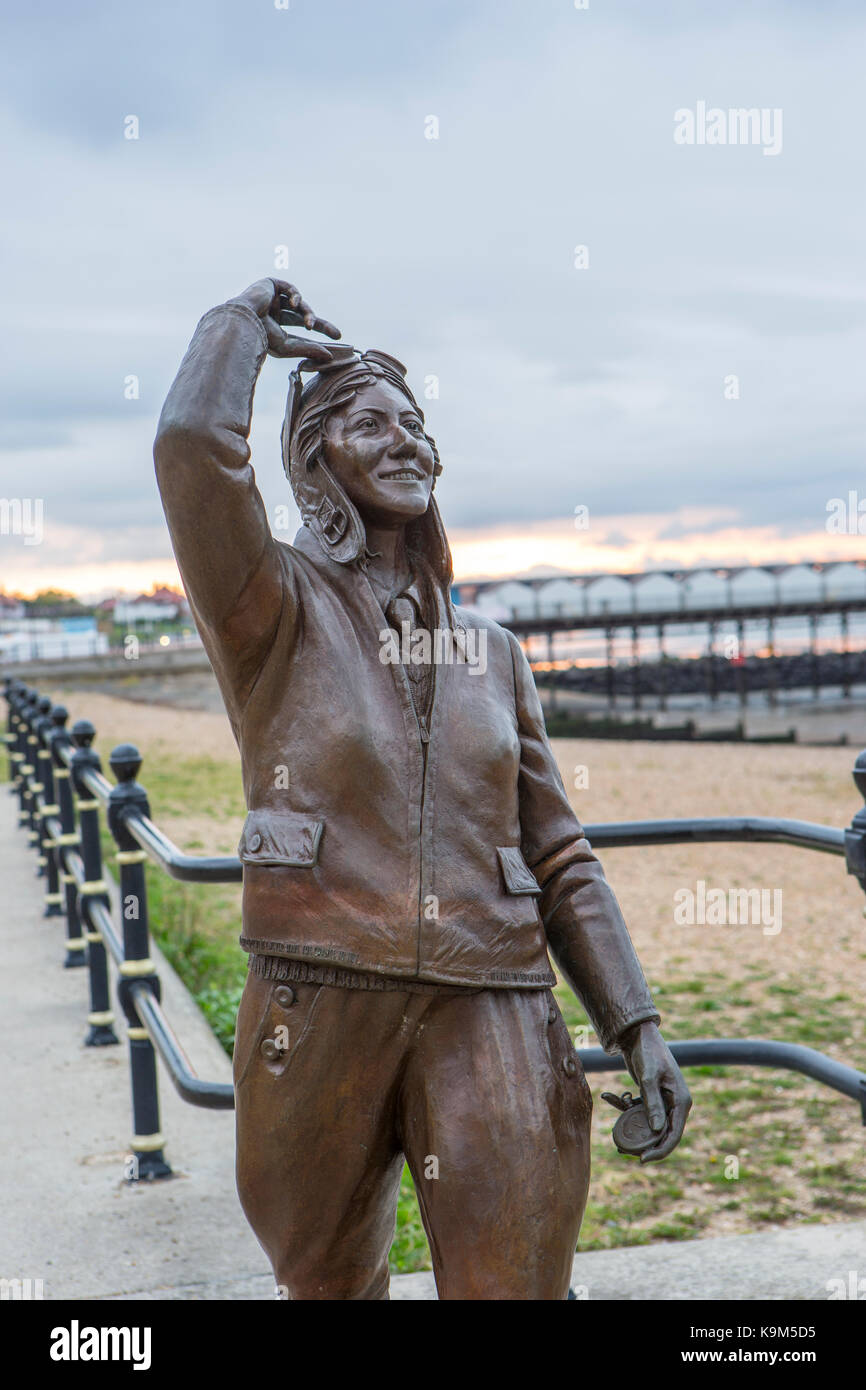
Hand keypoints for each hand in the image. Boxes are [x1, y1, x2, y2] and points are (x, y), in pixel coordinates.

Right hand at [230, 278, 340, 361]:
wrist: (243, 318)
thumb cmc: (260, 336)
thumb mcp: (288, 346)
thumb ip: (308, 349)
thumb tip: (329, 357)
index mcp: (274, 327)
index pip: (300, 330)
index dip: (316, 334)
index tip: (335, 341)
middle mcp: (273, 312)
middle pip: (303, 316)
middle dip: (321, 324)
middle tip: (337, 334)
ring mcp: (272, 298)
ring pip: (299, 304)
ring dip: (308, 314)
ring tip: (310, 324)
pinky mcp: (271, 285)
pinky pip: (291, 289)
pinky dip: (296, 297)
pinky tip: (295, 304)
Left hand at [617, 1021, 691, 1162]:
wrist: (638, 1032)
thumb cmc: (648, 1051)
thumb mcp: (649, 1077)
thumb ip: (652, 1103)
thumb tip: (656, 1130)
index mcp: (681, 1101)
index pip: (674, 1134)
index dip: (660, 1150)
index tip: (642, 1159)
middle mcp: (674, 1103)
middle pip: (661, 1133)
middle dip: (642, 1141)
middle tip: (622, 1149)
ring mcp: (662, 1100)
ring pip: (647, 1123)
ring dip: (630, 1124)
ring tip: (613, 1129)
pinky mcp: (650, 1095)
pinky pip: (637, 1109)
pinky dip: (624, 1105)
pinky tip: (609, 1095)